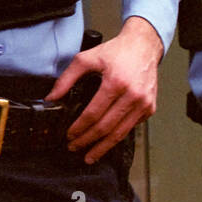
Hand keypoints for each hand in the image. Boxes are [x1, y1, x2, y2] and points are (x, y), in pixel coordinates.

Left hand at [45, 16, 163, 163]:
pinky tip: (105, 143)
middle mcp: (133, 96)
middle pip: (106, 128)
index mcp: (116, 83)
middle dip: (88, 141)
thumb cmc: (116, 52)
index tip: (69, 135)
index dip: (79, 128)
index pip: (94, 114)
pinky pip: (130, 128)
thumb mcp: (86, 59)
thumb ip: (66, 79)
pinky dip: (116, 137)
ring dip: (103, 147)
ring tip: (89, 155)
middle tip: (74, 148)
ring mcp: (144, 104)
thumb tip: (52, 97)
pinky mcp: (150, 108)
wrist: (143, 47)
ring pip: (120, 133)